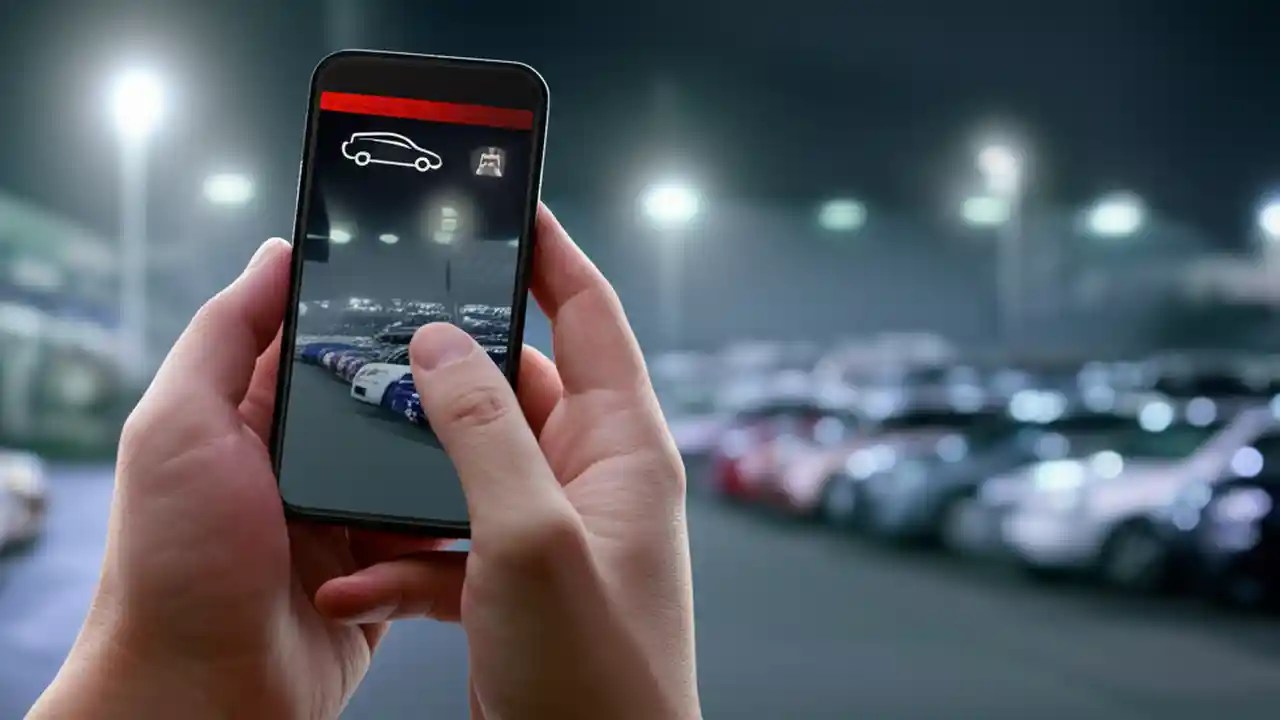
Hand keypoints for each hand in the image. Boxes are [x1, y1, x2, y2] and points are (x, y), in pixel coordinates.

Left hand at [30, 239, 442, 718]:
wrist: (203, 696)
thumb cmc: (172, 569)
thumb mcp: (178, 427)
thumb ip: (224, 337)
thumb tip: (272, 255)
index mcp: (255, 416)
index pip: (323, 338)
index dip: (369, 305)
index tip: (428, 278)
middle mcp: (306, 461)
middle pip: (388, 396)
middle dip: (432, 381)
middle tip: (486, 357)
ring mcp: (351, 517)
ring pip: (426, 461)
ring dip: (453, 452)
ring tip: (502, 428)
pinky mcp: (386, 571)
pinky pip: (438, 531)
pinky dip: (455, 521)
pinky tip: (481, 502)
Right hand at [314, 207, 701, 718]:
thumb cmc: (596, 675)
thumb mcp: (530, 536)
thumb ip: (484, 430)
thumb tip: (438, 344)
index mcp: (621, 446)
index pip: (589, 316)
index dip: (552, 254)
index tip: (511, 204)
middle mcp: (589, 478)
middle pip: (512, 385)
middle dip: (443, 372)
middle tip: (379, 349)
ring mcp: (547, 530)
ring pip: (466, 463)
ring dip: (408, 473)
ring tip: (352, 467)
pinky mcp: (508, 582)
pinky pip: (447, 542)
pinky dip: (402, 553)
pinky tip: (358, 575)